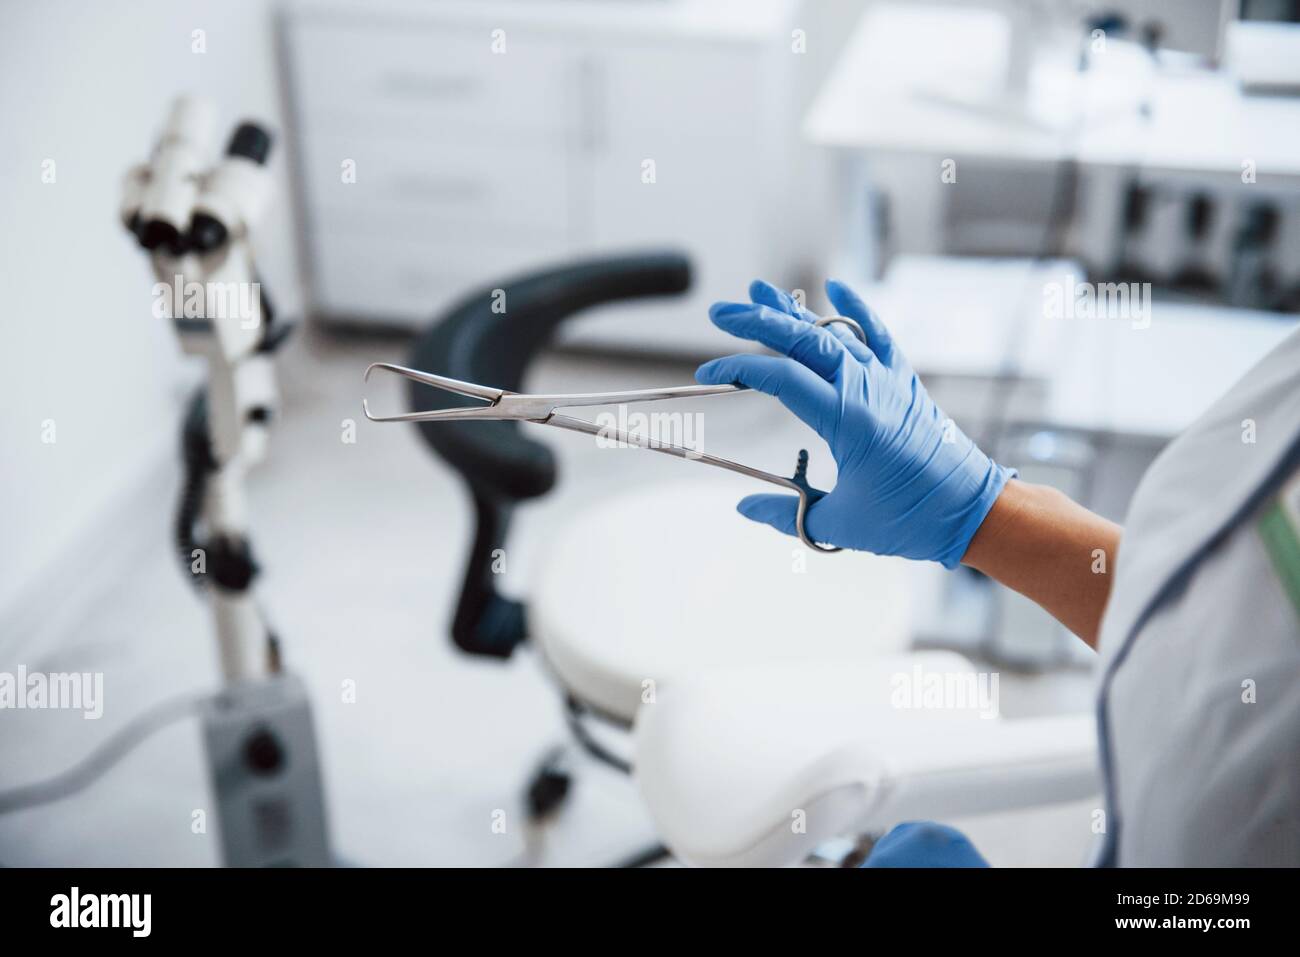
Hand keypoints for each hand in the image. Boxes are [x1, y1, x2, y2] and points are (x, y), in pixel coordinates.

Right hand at [695, 279, 1014, 566]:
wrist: (973, 510)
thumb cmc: (912, 520)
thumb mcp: (839, 525)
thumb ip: (786, 515)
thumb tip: (744, 507)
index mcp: (848, 421)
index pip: (782, 378)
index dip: (740, 369)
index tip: (710, 374)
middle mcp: (867, 389)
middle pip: (804, 340)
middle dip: (757, 322)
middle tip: (720, 313)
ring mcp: (887, 380)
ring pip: (834, 332)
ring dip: (794, 312)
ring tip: (759, 292)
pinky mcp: (903, 382)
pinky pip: (877, 334)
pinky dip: (856, 308)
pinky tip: (836, 287)